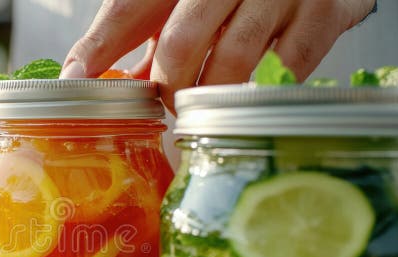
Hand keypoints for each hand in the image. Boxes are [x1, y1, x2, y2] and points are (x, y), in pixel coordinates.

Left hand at [61, 0, 375, 112]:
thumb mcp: (171, 1)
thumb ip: (136, 38)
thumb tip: (90, 86)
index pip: (126, 10)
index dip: (98, 51)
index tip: (73, 86)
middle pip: (181, 43)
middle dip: (167, 87)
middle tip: (167, 105)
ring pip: (233, 61)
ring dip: (210, 97)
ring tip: (202, 104)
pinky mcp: (324, 13)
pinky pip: (286, 70)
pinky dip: (259, 93)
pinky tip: (247, 96)